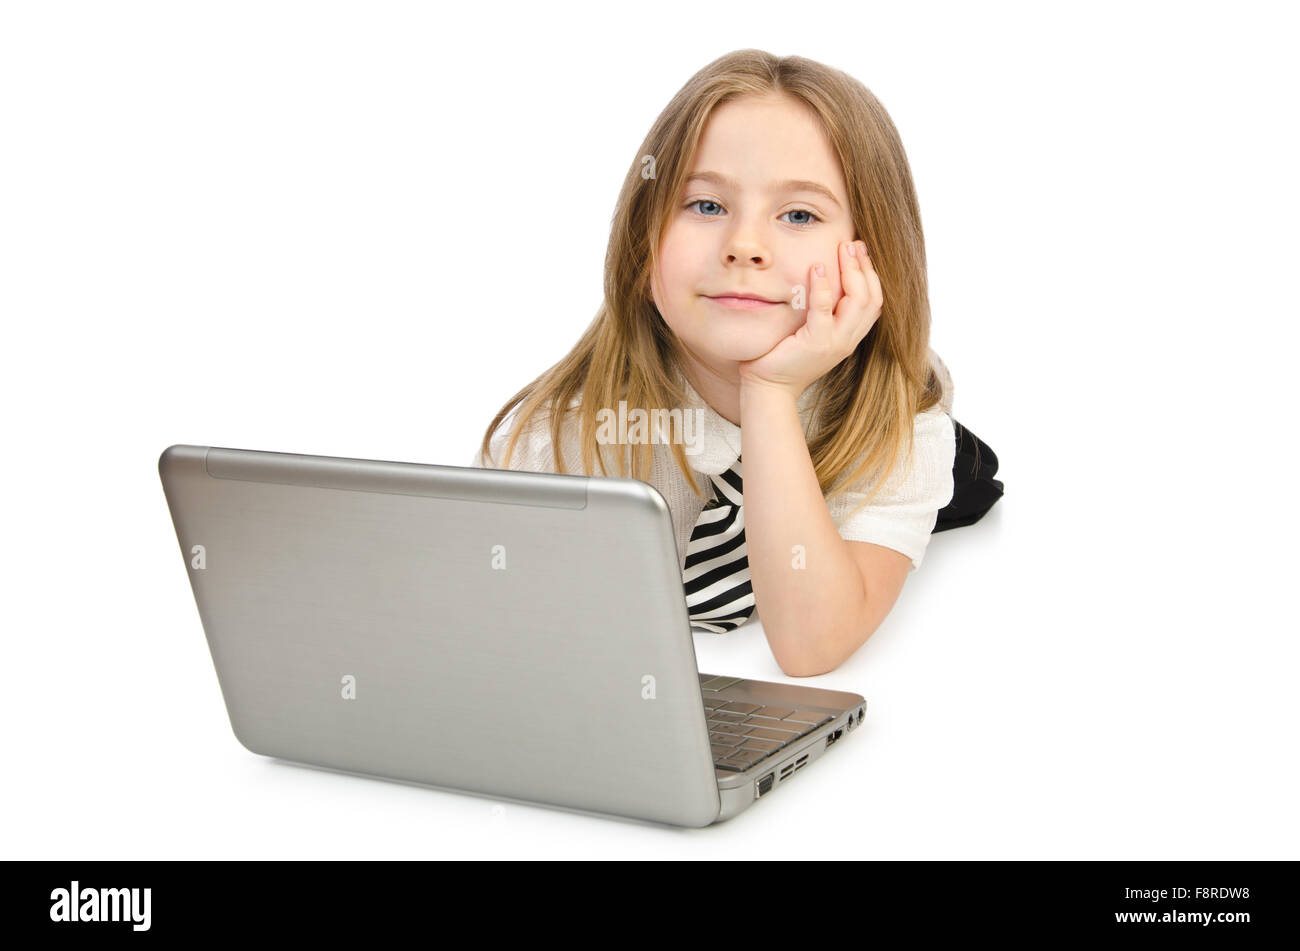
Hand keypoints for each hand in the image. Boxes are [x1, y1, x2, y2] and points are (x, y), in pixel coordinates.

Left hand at [736, 239, 882, 397]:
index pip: (873, 302)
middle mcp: (848, 340)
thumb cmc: (783, 358)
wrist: (770, 389)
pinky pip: (825, 310)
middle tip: (854, 243)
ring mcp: (835, 343)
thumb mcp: (809, 333)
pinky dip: (823, 286)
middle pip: (872, 298)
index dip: (871, 274)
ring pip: (858, 301)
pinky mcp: (816, 344)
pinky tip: (816, 268)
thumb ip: (821, 312)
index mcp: (849, 337)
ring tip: (843, 248)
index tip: (860, 251)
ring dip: (852, 271)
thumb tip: (818, 276)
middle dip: (865, 267)